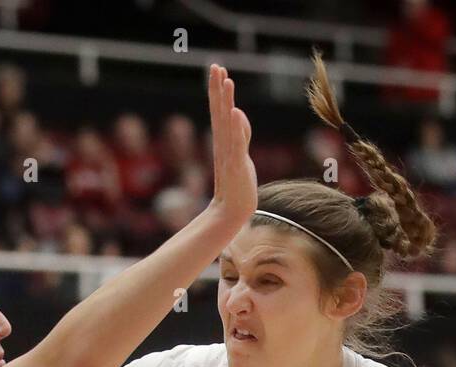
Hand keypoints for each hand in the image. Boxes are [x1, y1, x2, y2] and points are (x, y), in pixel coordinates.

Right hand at [205, 64, 255, 227]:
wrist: (231, 211)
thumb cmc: (237, 184)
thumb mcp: (241, 154)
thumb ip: (240, 134)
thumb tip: (238, 113)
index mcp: (223, 141)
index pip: (219, 110)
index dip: (217, 90)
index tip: (217, 69)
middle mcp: (223, 144)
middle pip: (219, 111)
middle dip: (217, 88)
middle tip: (215, 66)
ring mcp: (229, 154)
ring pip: (226, 123)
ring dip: (226, 101)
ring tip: (226, 81)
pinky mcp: (237, 166)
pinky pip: (236, 143)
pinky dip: (236, 128)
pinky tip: (235, 112)